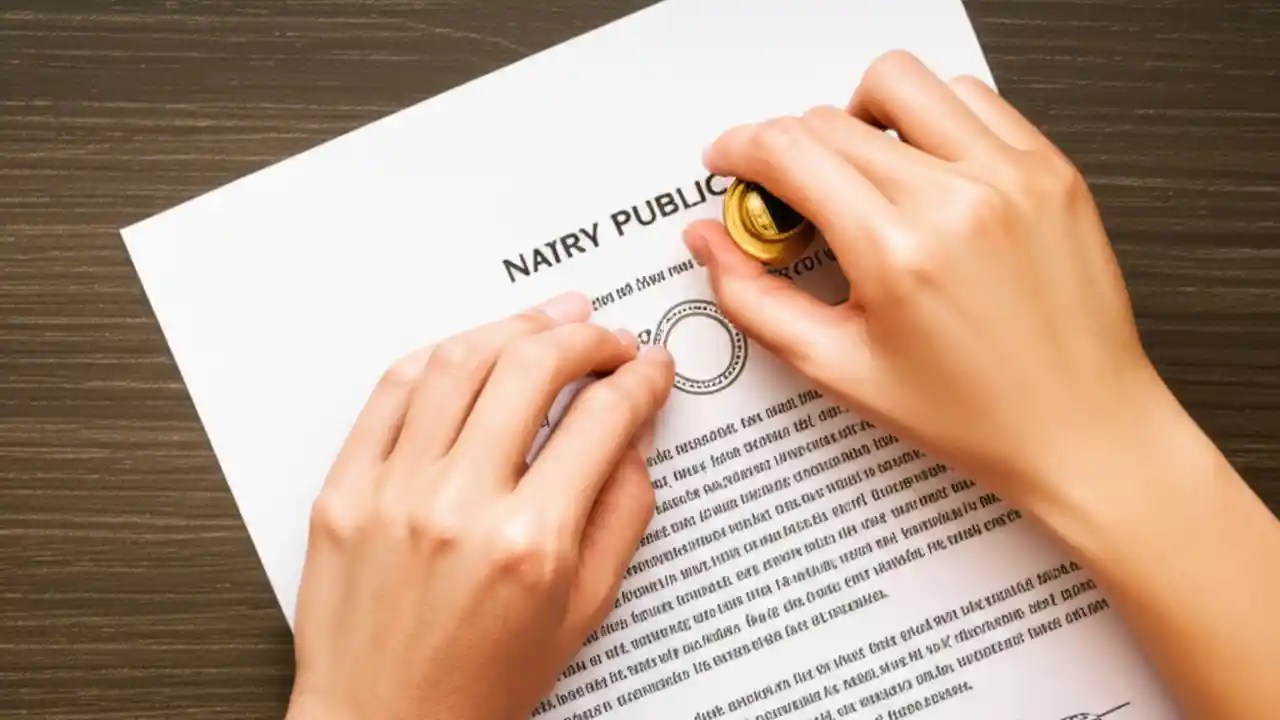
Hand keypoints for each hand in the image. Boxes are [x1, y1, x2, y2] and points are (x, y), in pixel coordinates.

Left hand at [285, 293, 673, 719]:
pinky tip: (471, 352)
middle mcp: (459, 506)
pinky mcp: (344, 489)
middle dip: (585, 337)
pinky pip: (391, 391)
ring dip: (513, 327)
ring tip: (545, 324)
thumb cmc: (481, 684)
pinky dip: (440, 356)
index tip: (649, 368)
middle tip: (605, 339)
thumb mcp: (582, 612)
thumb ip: (621, 514)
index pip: (602, 421)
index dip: (639, 380)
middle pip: (533, 367)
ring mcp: (392, 492)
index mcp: (530, 544)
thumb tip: (634, 433)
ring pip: (459, 361)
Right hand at [686, 50, 1279, 718]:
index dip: (740, 149)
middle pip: (831, 118)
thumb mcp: (842, 369)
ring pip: (900, 81)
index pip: (789, 150)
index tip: (731, 161)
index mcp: (898, 251)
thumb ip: (756, 299)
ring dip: (859, 114)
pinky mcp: (1050, 169)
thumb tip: (711, 242)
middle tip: (793, 199)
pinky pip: (972, 98)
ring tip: (861, 169)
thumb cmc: (976, 414)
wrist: (1085, 429)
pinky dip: (931, 117)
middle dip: (789, 148)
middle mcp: (958, 198)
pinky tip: (923, 167)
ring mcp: (1012, 174)